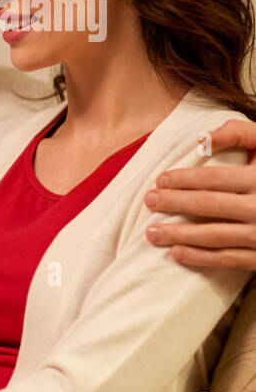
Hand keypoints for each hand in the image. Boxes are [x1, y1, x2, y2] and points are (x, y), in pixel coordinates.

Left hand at [146, 120, 255, 269]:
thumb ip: (242, 133)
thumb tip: (202, 138)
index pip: (214, 179)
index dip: (183, 179)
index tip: (159, 181)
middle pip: (208, 205)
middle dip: (174, 203)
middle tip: (148, 201)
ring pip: (214, 235)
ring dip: (179, 235)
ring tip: (152, 233)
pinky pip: (228, 258)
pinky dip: (200, 258)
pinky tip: (176, 253)